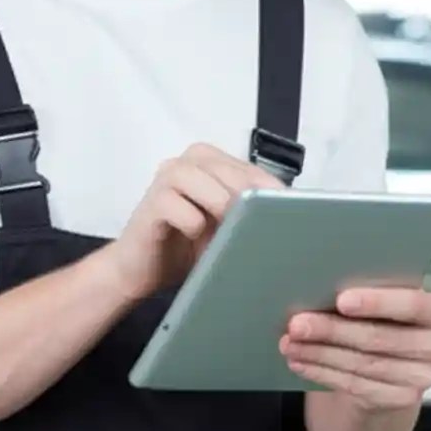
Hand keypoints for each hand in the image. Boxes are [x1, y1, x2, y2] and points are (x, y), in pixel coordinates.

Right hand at [98, 143, 285, 301]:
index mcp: (212, 161)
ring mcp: (167, 178)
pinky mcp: (151, 202)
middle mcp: (190, 162)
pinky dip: (194, 227)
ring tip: (227, 233)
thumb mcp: (227, 226)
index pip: (253, 171)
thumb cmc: (188, 246)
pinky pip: (182, 210)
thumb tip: (285, 218)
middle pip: (233, 174)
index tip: (290, 214)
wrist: (140, 269)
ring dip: (222, 210)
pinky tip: (193, 239)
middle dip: (249, 202)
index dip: (272, 193)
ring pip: (208, 184)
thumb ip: (249, 212)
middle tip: (259, 227)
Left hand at [280, 287, 430, 411]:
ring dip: (320, 353)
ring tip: (289, 343)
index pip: (414, 305)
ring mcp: (422, 379)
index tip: (341, 299)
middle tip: (297, 323)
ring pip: (362, 363)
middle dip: (332, 330)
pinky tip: (300, 362)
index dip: (378, 302)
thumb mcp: (388, 305)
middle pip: (380, 338)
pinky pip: (355, 385)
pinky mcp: (401, 401)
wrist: (394, 369)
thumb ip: (370, 296)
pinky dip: (322, 372)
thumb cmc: (386, 321)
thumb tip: (321, 288)